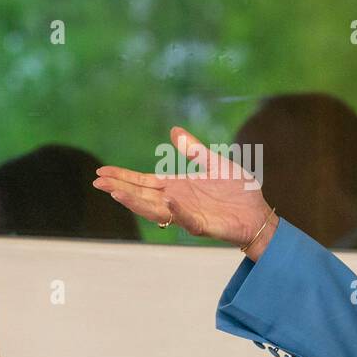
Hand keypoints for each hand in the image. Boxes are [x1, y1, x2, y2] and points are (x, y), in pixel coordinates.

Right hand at [93, 126, 271, 248]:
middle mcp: (177, 201)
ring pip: (156, 210)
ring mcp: (188, 214)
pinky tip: (166, 200)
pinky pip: (187, 219)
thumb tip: (174, 131)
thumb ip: (194, 150)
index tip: (102, 172)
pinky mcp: (203, 226)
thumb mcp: (214, 163)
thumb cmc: (238, 191)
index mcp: (177, 186)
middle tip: (97, 182)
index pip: (144, 181)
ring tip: (116, 193)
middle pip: (142, 195)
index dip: (123, 177)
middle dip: (120, 188)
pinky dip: (176, 211)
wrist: (258, 214)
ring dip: (136, 202)